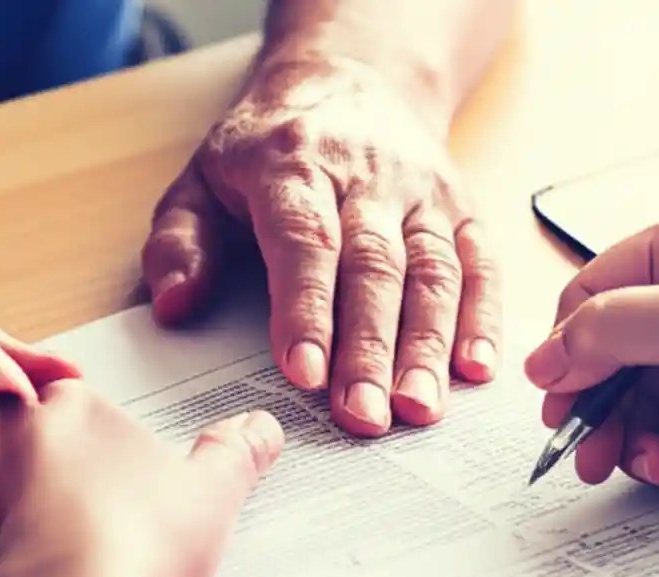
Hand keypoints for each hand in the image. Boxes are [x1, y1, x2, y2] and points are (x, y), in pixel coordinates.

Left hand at [0, 382, 282, 576]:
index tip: (104, 468)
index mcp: (70, 402)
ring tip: (30, 538)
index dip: (87, 434)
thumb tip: (264, 426)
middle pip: (10, 425)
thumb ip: (236, 452)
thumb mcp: (212, 491)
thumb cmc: (139, 539)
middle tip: (66, 502)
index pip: (68, 397)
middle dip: (30, 457)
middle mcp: (3, 426)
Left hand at [141, 51, 500, 436]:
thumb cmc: (269, 148)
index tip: (303, 373)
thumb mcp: (202, 178)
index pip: (304, 239)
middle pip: (375, 266)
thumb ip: (179, 242)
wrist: (352, 78)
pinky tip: (477, 368)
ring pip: (433, 270)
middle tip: (363, 416)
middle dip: (370, 347)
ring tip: (419, 409)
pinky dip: (483, 316)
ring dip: (429, 344)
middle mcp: (367, 175)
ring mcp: (422, 192)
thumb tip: (174, 306)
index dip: (306, 308)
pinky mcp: (461, 208)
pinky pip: (479, 262)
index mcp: (294, 163)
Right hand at [523, 219, 658, 502]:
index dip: (566, 348)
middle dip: (596, 409)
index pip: (588, 296)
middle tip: (588, 450)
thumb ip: (610, 331)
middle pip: (601, 360)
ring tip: (651, 463)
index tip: (560, 395)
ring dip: (631, 440)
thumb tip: (542, 362)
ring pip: (628, 405)